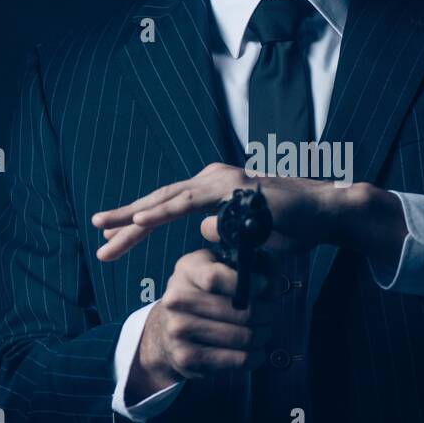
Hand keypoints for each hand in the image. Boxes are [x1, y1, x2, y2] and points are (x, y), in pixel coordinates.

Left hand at [91, 162, 351, 261]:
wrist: (326, 214)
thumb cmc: (292, 227)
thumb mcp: (246, 237)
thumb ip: (221, 235)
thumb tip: (202, 236)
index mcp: (212, 189)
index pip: (167, 208)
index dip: (136, 226)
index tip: (111, 243)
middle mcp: (212, 179)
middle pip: (159, 203)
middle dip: (124, 221)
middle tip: (96, 236)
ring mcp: (221, 180)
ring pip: (167, 200)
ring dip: (134, 215)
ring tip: (106, 229)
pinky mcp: (231, 187)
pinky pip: (191, 201)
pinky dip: (163, 210)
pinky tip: (139, 221)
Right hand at [129, 248, 280, 388]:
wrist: (165, 329)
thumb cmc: (200, 292)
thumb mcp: (216, 265)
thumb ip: (247, 261)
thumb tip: (271, 264)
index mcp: (187, 271)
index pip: (216, 278)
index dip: (248, 282)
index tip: (264, 285)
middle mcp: (177, 301)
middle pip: (241, 310)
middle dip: (266, 312)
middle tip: (270, 312)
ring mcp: (179, 331)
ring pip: (245, 336)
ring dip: (263, 334)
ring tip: (263, 330)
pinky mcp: (188, 358)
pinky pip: (238, 360)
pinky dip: (255, 356)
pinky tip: (255, 349)